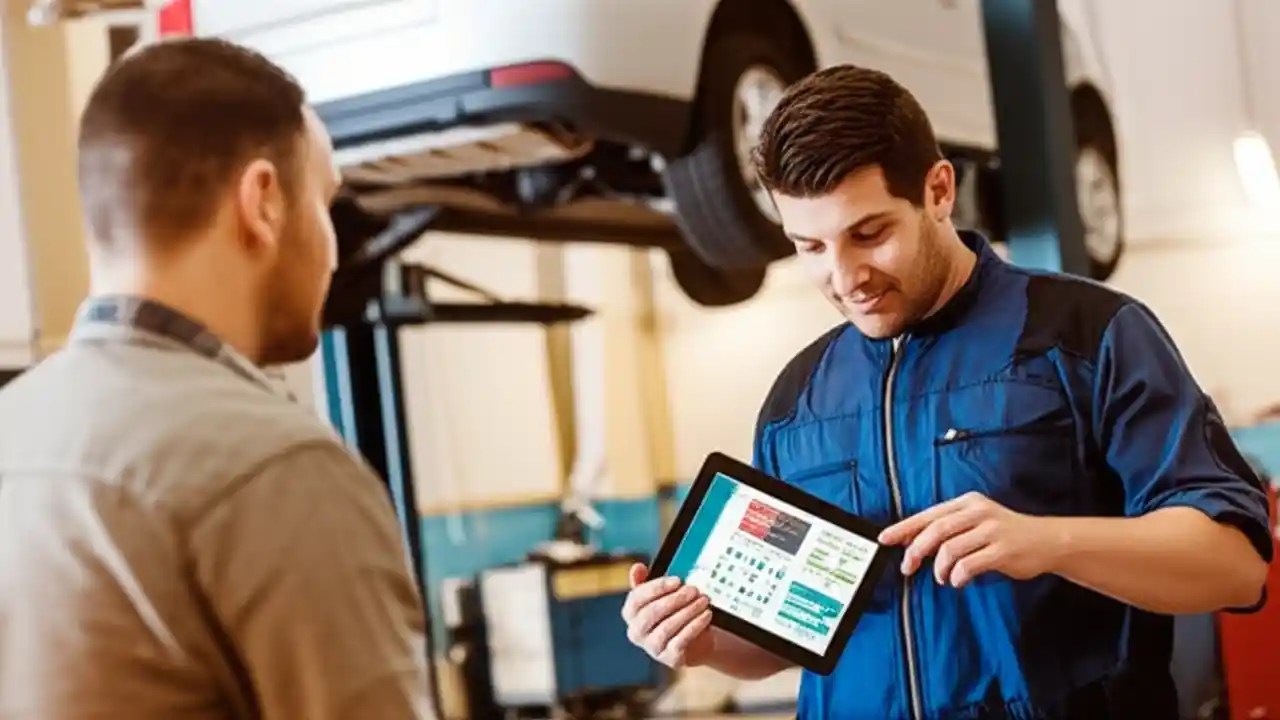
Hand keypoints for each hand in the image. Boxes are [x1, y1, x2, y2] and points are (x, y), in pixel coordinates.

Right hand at [621, 564, 714, 667]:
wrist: (697, 639)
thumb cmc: (676, 612)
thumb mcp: (664, 596)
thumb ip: (649, 582)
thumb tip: (637, 567)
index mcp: (631, 613)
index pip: (636, 599)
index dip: (657, 588)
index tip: (678, 580)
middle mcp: (636, 632)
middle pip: (651, 613)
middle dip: (675, 599)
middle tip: (694, 590)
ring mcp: (652, 648)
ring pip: (667, 627)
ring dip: (688, 611)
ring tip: (703, 600)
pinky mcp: (670, 659)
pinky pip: (681, 641)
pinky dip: (695, 626)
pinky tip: (706, 615)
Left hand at [877, 492, 1061, 587]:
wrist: (1047, 540)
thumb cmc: (1006, 534)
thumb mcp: (976, 522)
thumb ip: (948, 530)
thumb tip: (912, 542)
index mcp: (968, 503)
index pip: (928, 515)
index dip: (904, 527)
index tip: (885, 539)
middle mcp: (978, 512)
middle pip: (935, 530)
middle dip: (915, 550)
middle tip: (907, 567)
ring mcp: (991, 530)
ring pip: (949, 549)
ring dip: (940, 568)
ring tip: (943, 577)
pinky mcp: (1003, 550)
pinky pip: (969, 565)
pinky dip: (958, 576)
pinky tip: (958, 580)